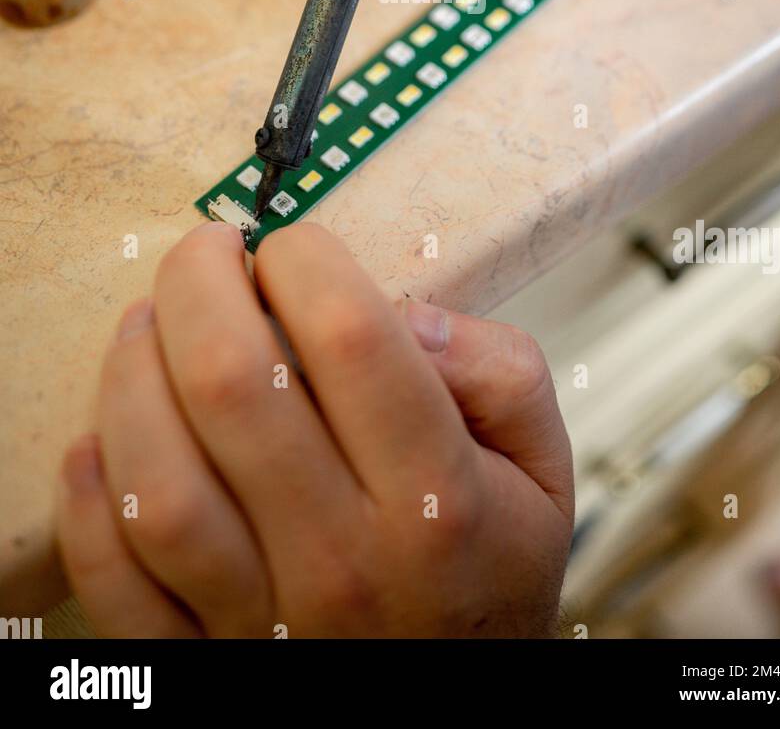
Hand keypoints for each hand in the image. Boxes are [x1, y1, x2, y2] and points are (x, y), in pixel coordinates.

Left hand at [56, 222, 573, 638]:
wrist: (457, 705)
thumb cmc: (485, 567)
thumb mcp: (542, 465)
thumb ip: (499, 371)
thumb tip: (408, 318)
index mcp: (436, 497)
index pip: (349, 335)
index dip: (303, 259)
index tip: (293, 247)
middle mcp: (345, 558)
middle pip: (231, 384)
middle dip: (197, 282)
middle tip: (207, 254)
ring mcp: (262, 618)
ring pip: (154, 478)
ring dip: (130, 374)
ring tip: (149, 328)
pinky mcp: (199, 658)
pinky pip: (113, 577)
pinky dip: (87, 497)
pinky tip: (104, 439)